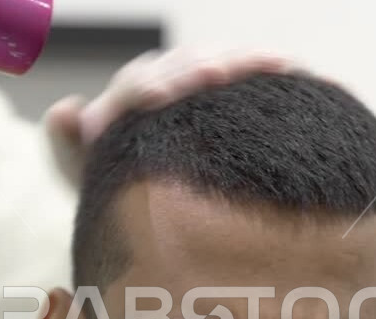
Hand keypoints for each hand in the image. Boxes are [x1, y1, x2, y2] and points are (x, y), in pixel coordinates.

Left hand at [43, 48, 301, 185]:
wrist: (147, 203)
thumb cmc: (114, 189)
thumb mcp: (86, 175)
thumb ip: (66, 147)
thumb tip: (65, 110)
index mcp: (131, 95)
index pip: (138, 84)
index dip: (147, 86)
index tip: (159, 96)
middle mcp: (168, 77)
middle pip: (189, 63)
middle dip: (205, 66)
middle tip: (219, 74)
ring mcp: (202, 81)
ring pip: (227, 59)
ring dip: (250, 59)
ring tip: (276, 64)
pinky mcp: (233, 93)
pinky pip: (261, 74)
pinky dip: (285, 71)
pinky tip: (309, 75)